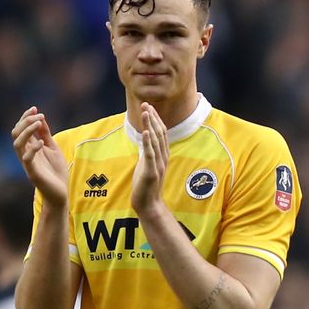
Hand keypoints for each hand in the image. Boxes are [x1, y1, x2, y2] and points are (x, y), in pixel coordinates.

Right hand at [10, 106, 68, 208]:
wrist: (60, 193)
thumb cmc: (55, 171)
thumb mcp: (52, 148)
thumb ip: (45, 135)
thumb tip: (41, 118)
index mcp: (28, 147)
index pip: (21, 129)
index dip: (25, 117)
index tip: (35, 108)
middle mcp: (24, 154)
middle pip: (16, 133)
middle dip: (25, 121)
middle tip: (38, 115)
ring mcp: (27, 163)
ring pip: (17, 144)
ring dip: (27, 131)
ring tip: (39, 123)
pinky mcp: (33, 173)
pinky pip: (26, 159)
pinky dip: (32, 149)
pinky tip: (42, 142)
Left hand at [130, 102, 169, 219]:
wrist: (149, 205)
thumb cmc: (146, 186)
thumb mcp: (147, 164)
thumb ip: (148, 152)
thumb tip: (145, 140)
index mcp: (162, 156)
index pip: (161, 133)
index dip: (155, 119)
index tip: (148, 107)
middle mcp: (163, 158)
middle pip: (160, 134)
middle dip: (153, 118)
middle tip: (146, 104)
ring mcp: (158, 165)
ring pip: (156, 141)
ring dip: (151, 125)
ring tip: (146, 112)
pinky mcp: (151, 172)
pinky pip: (150, 155)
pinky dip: (149, 143)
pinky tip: (146, 132)